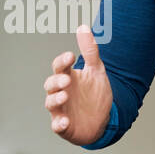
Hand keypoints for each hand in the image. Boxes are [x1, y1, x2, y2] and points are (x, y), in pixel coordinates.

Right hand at [43, 25, 112, 145]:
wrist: (104, 120)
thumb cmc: (95, 94)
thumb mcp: (96, 71)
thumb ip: (90, 51)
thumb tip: (84, 27)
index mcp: (68, 77)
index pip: (59, 66)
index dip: (62, 61)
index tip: (71, 55)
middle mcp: (61, 92)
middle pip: (50, 85)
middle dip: (56, 82)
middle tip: (67, 80)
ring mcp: (61, 109)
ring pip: (50, 103)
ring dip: (56, 100)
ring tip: (65, 96)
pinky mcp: (64, 126)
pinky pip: (57, 126)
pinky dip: (59, 124)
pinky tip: (65, 122)